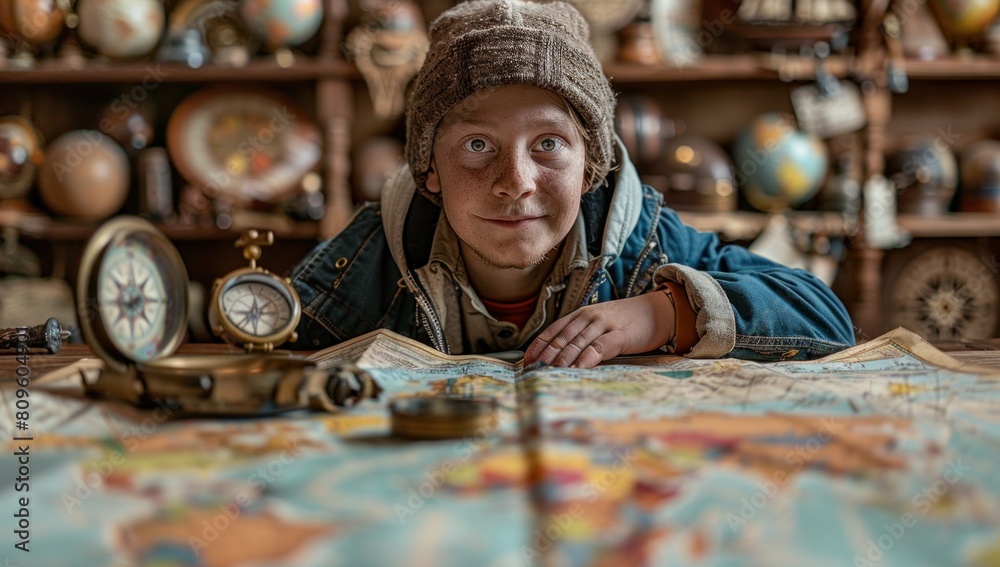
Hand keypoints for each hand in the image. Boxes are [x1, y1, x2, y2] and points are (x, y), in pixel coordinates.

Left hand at [524, 292, 675, 368]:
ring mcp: (605, 324)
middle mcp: (589, 317)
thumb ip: (583, 335)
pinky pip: (600, 347)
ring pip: (577, 342)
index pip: (553, 330)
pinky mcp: (622, 335)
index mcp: (581, 314)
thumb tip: (561, 356)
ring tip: (548, 373)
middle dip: (545, 356)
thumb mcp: (600, 324)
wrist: (659, 310)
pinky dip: (586, 359)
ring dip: (561, 359)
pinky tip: (577, 369)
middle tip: (532, 372)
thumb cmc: (627, 321)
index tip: (525, 362)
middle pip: (562, 338)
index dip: (538, 346)